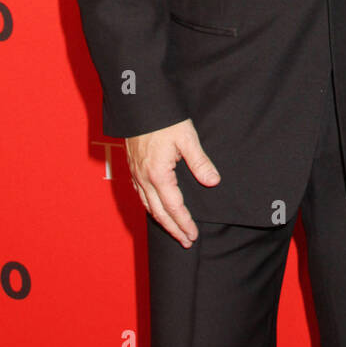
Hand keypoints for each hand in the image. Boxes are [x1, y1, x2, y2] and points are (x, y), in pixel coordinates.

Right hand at [125, 118, 219, 246]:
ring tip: (174, 231)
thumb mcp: (187, 138)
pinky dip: (150, 207)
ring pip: (147, 205)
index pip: (173, 207)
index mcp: (158, 174)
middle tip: (186, 241)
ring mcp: (136, 174)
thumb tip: (213, 182)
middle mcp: (144, 178)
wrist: (139, 104)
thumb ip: (200, 162)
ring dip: (161, 221)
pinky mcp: (132, 167)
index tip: (193, 235)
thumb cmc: (164, 119)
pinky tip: (156, 208)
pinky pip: (140, 195)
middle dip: (173, 229)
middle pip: (159, 212)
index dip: (184, 223)